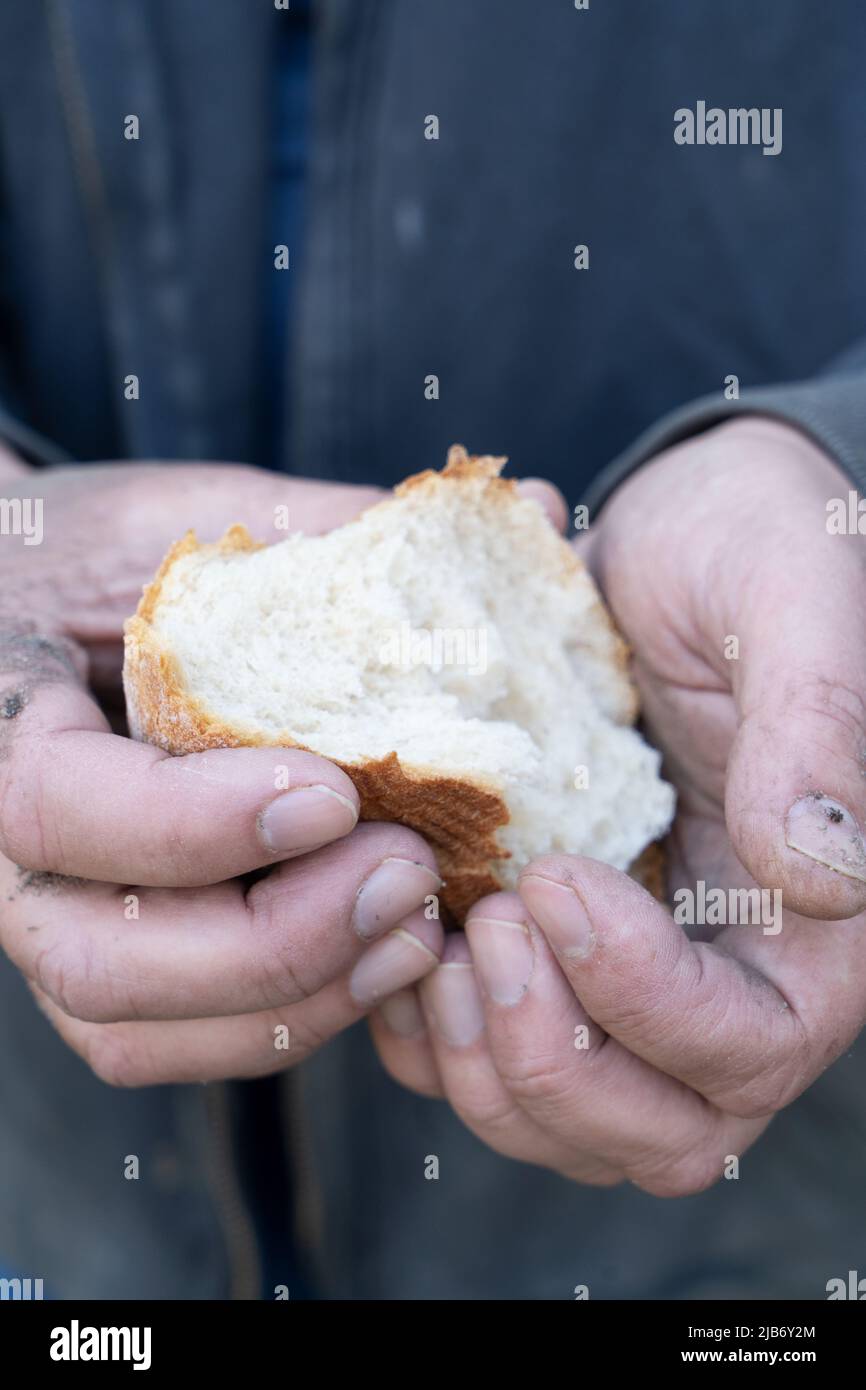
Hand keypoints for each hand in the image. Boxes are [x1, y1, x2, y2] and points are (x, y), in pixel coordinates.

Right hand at [0, 458, 445, 1083]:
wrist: (36, 608)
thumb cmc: (110, 553)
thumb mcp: (197, 514)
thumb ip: (341, 526)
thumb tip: (532, 512)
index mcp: (0, 718)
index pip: (50, 806)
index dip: (193, 822)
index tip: (332, 792)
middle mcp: (5, 851)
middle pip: (98, 961)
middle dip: (271, 940)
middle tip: (405, 869)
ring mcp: (54, 918)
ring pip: (136, 1030)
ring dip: (294, 999)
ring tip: (416, 926)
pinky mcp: (113, 960)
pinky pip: (178, 1044)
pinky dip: (286, 1022)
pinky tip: (386, 958)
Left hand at [370, 417, 865, 1193]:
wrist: (674, 531)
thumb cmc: (754, 543)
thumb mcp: (795, 598)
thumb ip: (822, 727)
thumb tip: (825, 873)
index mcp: (813, 921)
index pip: (748, 1044)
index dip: (646, 997)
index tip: (558, 881)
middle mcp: (729, 972)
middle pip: (658, 1128)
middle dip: (553, 1060)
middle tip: (484, 934)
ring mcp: (632, 971)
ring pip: (564, 1117)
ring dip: (477, 1062)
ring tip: (426, 939)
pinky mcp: (551, 945)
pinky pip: (487, 1052)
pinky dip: (427, 1030)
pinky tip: (390, 933)